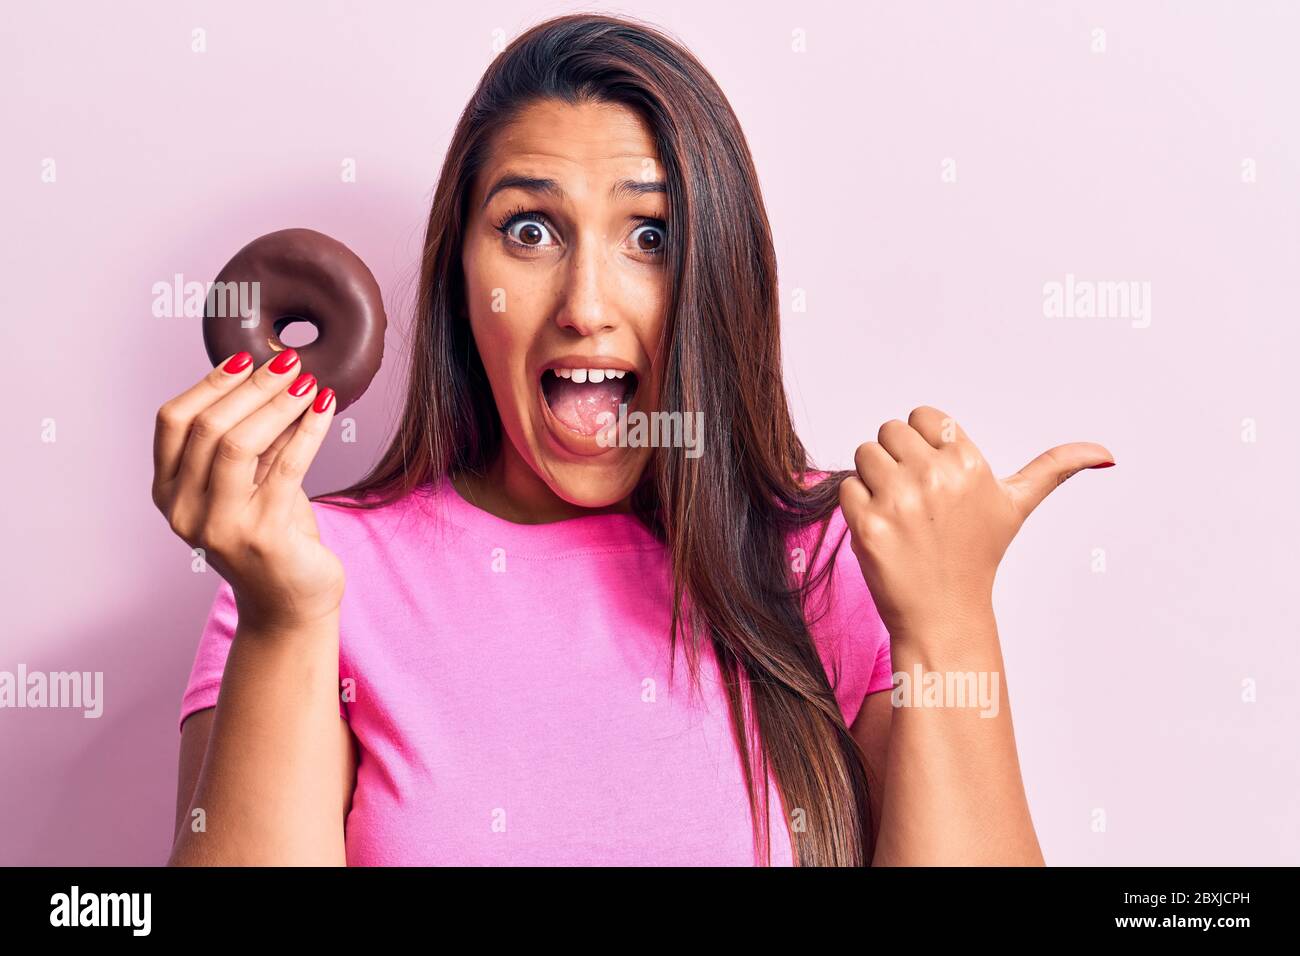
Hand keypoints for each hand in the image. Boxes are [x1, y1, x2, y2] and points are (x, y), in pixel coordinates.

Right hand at [152, 349, 344, 631]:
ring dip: (278, 404)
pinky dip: (308, 430)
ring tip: (309, 380)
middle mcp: (184, 511)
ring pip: (238, 444)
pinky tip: (326, 408)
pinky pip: (286, 467)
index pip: (173, 422)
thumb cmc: (270, 536)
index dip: (208, 384)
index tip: (245, 357)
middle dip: (251, 387)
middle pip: (207, 427)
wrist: (290, 603)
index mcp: (168, 492)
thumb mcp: (249, 483)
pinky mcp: (262, 537)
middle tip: (288, 361)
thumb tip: (273, 377)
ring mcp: (219, 527)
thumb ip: (248, 440)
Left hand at [839, 405, 1113, 641]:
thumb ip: (1055, 469)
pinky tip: (882, 529)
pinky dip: (857, 505)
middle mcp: (934, 476)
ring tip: (897, 512)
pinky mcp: (867, 524)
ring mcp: (899, 501)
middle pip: (888, 430)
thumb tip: (1106, 454)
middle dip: (895, 459)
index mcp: (968, 462)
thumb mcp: (1016, 506)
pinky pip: (846, 486)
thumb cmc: (977, 556)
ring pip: (864, 453)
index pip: (922, 416)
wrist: (945, 615)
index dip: (921, 442)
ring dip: (873, 479)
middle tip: (912, 497)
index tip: (933, 474)